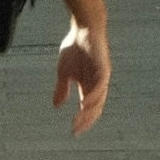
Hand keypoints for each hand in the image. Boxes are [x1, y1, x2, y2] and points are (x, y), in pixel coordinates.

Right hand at [53, 17, 110, 132]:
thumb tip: (56, 106)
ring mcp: (101, 77)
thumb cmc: (75, 47)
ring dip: (90, 111)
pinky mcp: (104, 68)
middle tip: (76, 129)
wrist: (83, 28)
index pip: (88, 109)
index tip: (74, 132)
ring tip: (80, 119)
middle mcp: (97, 85)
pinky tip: (85, 103)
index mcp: (88, 86)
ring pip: (99, 100)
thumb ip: (62, 88)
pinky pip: (101, 86)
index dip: (83, 121)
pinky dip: (94, 96)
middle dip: (86, 120)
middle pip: (95, 109)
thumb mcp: (64, 71)